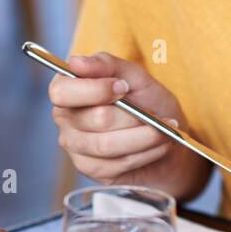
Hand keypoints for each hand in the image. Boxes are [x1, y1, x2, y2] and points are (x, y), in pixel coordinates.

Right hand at [49, 52, 209, 198]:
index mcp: (68, 89)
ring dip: (143, 137)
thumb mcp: (134, 76)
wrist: (168, 138)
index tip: (124, 87)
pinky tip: (158, 145)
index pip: (63, 92)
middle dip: (133, 117)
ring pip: (107, 145)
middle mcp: (65, 118)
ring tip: (163, 130)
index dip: (95, 90)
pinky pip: (117, 164)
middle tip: (154, 114)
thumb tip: (76, 62)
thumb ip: (107, 65)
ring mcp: (76, 147)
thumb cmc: (148, 104)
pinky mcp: (91, 169)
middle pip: (95, 119)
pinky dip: (145, 153)